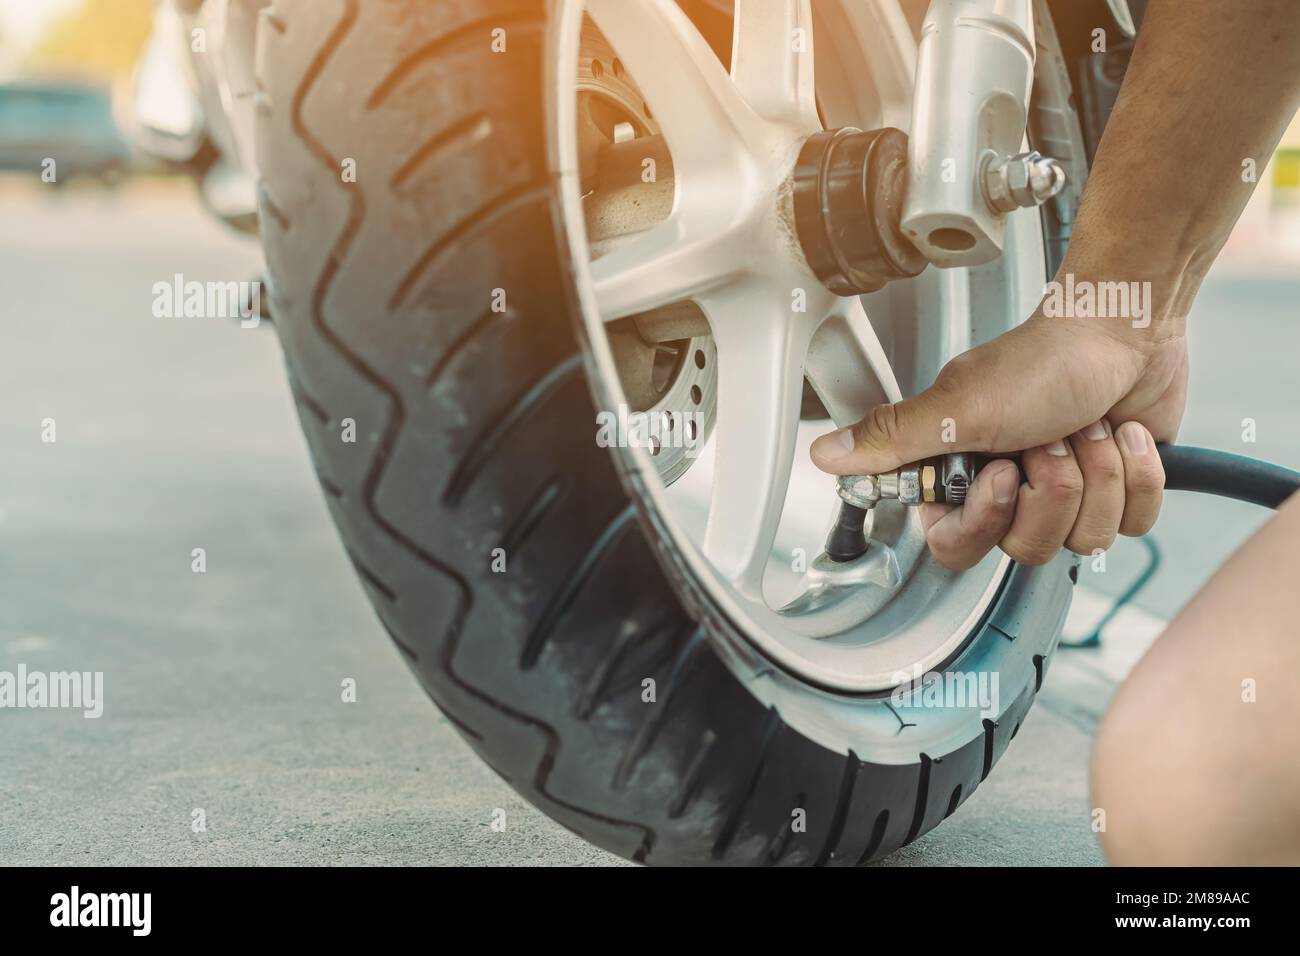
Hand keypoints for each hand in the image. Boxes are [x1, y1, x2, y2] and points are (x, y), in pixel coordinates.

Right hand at [810, 307, 1186, 569]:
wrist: (1124, 327)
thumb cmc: (1044, 359)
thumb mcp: (957, 404)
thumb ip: (892, 437)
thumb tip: (824, 455)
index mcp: (964, 477)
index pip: (959, 546)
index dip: (988, 517)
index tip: (1002, 470)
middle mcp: (1010, 493)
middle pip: (1028, 547)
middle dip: (1051, 489)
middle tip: (1048, 437)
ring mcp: (1067, 496)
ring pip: (1086, 539)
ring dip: (1097, 473)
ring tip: (1086, 427)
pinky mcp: (1116, 492)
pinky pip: (1133, 522)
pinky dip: (1138, 472)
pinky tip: (1124, 433)